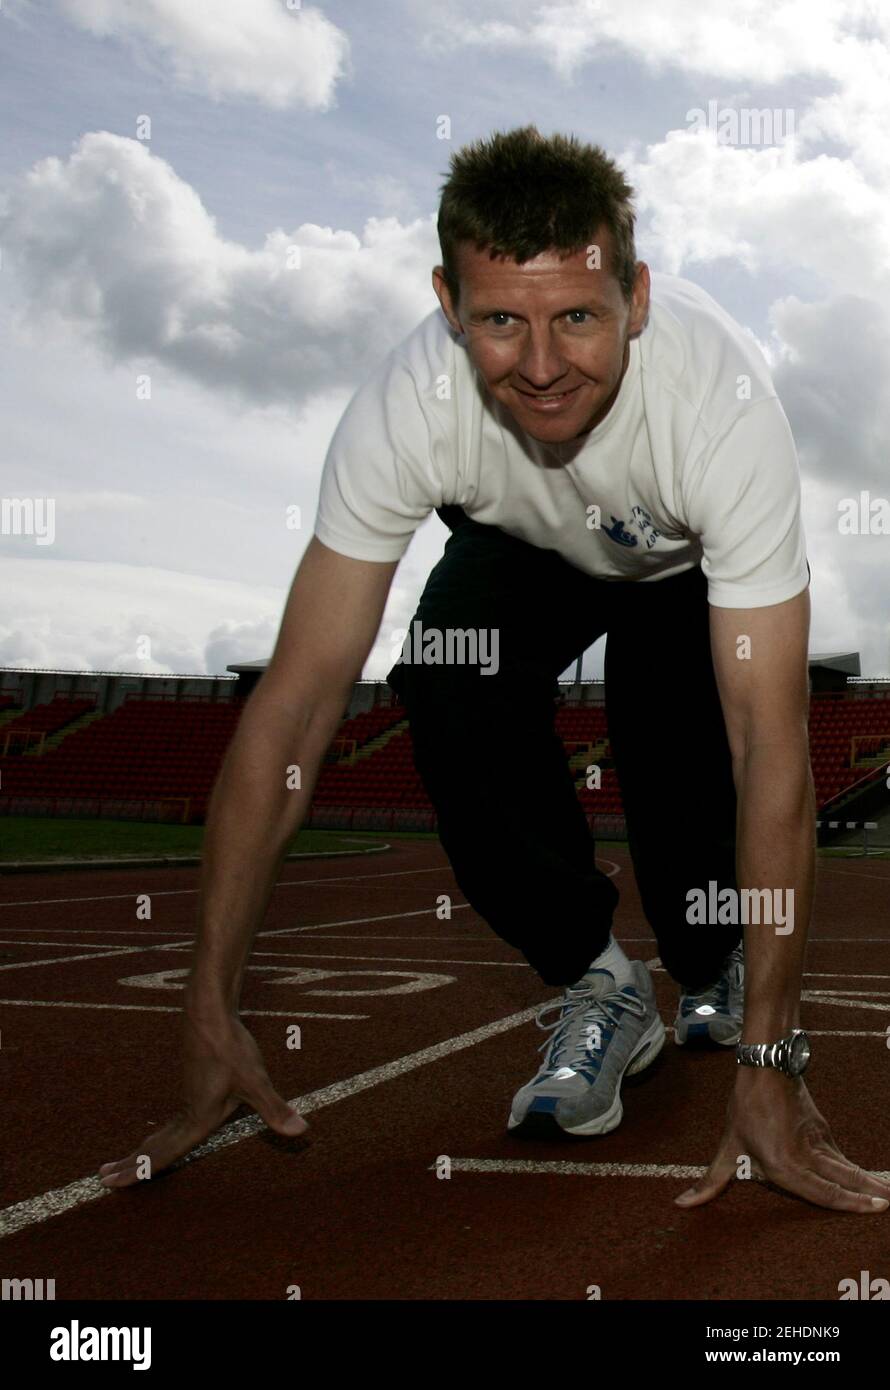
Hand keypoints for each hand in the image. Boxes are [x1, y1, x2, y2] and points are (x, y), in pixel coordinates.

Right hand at [98, 1008, 307, 1187]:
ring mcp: (187, 1095)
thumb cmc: (231, 1046)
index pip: (165, 1153)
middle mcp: (187, 1109)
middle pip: (155, 1145)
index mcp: (198, 1117)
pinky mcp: (191, 1083)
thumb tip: (300, 1131)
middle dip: (131, 1164)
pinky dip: (156, 1134)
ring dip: (142, 1149)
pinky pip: (169, 1119)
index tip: (110, 1183)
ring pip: (161, 1131)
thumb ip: (275, 1109)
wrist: (209, 1011)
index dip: (140, 1171)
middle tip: (102, 1178)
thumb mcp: (256, 1080)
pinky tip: (160, 1134)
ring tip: (121, 1161)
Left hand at [675, 1067, 889, 1211]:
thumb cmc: (745, 1106)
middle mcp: (804, 1156)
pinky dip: (854, 1169)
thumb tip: (682, 1204)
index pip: (821, 1192)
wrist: (764, 1065)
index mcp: (783, 1165)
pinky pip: (840, 1156)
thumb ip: (711, 1181)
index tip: (873, 1209)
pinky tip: (866, 1177)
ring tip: (887, 1195)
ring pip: (845, 1168)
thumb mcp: (727, 1145)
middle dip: (866, 1195)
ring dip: (866, 1182)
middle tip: (887, 1206)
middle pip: (841, 1181)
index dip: (848, 1203)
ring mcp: (816, 1141)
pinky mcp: (822, 1129)